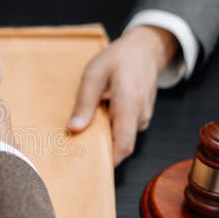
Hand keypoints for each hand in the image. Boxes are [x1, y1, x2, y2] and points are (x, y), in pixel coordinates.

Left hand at [67, 26, 177, 165]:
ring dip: (105, 137)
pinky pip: (125, 130)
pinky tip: (98, 118)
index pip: (122, 145)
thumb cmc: (118, 58)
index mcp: (129, 104)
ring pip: (122, 138)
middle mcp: (140, 115)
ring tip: (85, 128)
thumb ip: (84, 102)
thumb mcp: (94, 74)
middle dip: (100, 151)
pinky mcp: (141, 117)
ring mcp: (143, 117)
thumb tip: (74, 129)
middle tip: (76, 151)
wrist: (145, 49)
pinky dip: (111, 129)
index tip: (87, 168)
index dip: (107, 161)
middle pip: (121, 146)